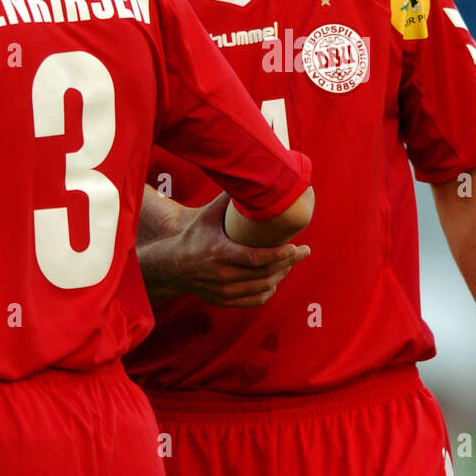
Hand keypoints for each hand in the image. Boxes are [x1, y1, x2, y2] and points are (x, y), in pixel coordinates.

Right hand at [149, 193, 309, 306]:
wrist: (171, 265)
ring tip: (291, 262)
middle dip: (288, 263)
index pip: (255, 258)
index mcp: (219, 253)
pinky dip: (268, 290)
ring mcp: (223, 291)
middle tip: (304, 251)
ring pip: (261, 288)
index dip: (278, 255)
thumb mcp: (207, 215)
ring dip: (280, 275)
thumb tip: (245, 174)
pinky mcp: (223, 300)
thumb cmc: (193, 235)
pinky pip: (253, 300)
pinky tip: (275, 279)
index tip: (295, 246)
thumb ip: (227, 198)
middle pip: (263, 274)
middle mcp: (221, 276)